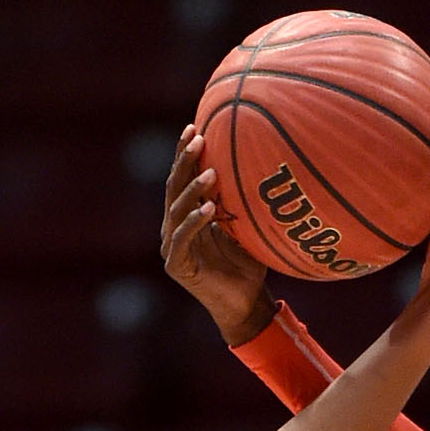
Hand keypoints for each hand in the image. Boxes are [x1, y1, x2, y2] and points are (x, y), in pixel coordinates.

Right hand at [160, 124, 274, 345]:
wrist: (245, 304)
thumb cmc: (249, 264)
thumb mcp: (245, 225)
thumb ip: (240, 200)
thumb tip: (258, 163)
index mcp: (186, 215)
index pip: (182, 177)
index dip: (184, 153)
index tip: (194, 125)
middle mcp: (173, 227)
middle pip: (174, 186)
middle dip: (185, 161)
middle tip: (197, 137)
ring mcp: (171, 246)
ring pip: (176, 209)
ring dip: (194, 189)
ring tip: (212, 172)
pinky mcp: (176, 265)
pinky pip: (183, 238)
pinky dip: (195, 221)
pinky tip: (209, 208)